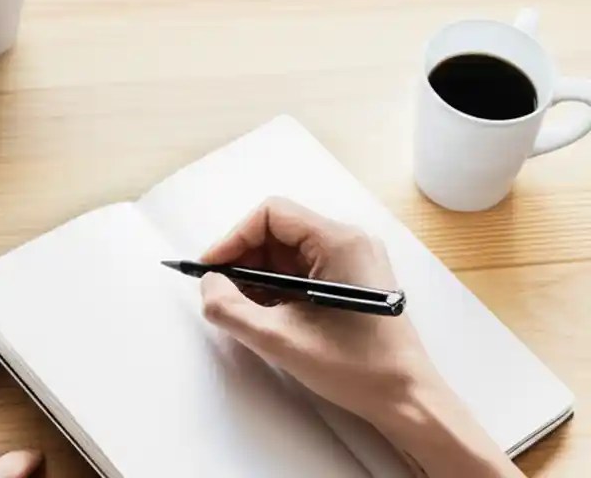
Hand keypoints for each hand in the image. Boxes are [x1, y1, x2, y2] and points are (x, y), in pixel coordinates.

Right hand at [198, 197, 520, 476]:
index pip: (271, 214)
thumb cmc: (357, 368)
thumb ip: (230, 309)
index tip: (211, 270)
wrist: (406, 399)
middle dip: (244, 260)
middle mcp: (349, 241)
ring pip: (287, 252)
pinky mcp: (350, 280)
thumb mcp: (280, 339)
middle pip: (277, 231)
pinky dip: (277, 287)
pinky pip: (302, 269)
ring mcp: (352, 260)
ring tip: (244, 309)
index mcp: (339, 242)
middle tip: (222, 293)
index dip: (234, 238)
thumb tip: (208, 285)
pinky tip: (267, 315)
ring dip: (258, 277)